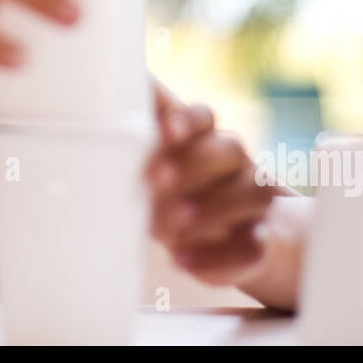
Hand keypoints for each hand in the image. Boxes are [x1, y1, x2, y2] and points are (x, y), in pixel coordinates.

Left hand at [146, 77, 275, 284]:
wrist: (225, 241)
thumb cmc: (179, 193)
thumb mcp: (157, 167)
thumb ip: (139, 139)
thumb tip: (102, 104)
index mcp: (207, 138)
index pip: (204, 117)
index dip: (188, 121)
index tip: (167, 130)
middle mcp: (237, 163)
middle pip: (230, 149)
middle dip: (193, 164)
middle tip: (157, 180)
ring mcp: (254, 201)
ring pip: (250, 192)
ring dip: (211, 208)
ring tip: (175, 224)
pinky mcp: (259, 240)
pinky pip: (252, 245)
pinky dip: (216, 255)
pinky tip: (182, 259)